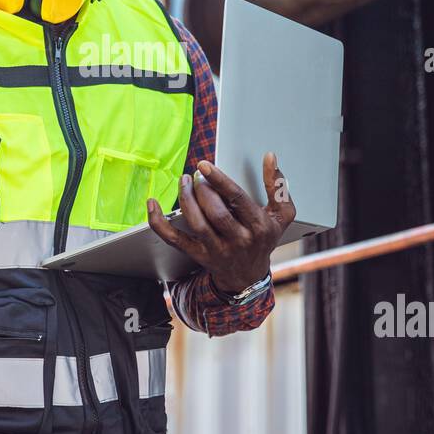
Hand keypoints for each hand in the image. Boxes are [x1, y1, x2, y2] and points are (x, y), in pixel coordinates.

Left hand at [147, 152, 295, 295]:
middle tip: (196, 174)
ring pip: (197, 224)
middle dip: (202, 190)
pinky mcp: (199, 255)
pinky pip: (174, 239)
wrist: (249, 276)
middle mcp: (239, 240)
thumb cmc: (264, 239)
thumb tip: (270, 158)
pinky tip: (152, 205)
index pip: (237, 200)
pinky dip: (159, 222)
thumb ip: (278, 186)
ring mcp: (217, 250)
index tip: (205, 166)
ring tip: (184, 182)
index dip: (220, 181)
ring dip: (186, 200)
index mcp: (258, 227)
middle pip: (216, 212)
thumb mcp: (281, 215)